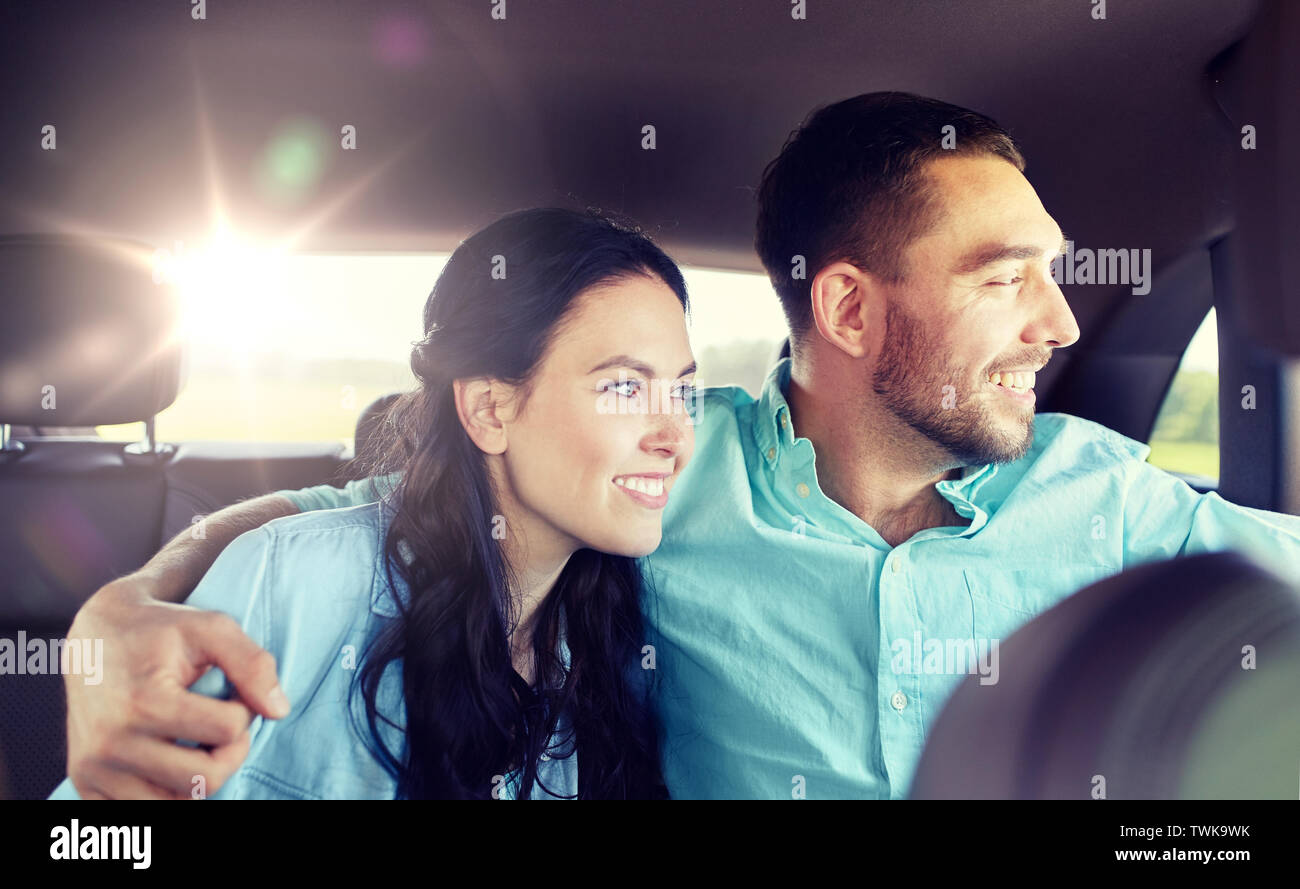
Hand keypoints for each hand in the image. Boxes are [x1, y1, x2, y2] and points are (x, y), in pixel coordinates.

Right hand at [64, 575, 289, 798]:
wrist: (94, 639)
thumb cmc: (160, 631)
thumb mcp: (211, 628)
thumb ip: (252, 664)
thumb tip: (279, 712)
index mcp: (143, 703)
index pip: (227, 731)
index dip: (244, 711)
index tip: (233, 695)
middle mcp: (110, 744)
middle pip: (206, 779)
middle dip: (230, 751)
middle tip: (222, 723)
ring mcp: (93, 770)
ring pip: (180, 803)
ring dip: (201, 775)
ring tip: (195, 740)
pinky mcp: (86, 785)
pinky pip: (147, 811)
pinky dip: (170, 790)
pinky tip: (170, 757)